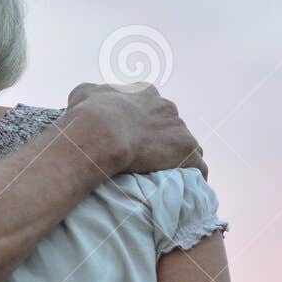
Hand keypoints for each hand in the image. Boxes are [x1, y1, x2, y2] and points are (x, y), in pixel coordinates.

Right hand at [66, 83, 206, 177]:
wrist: (101, 132)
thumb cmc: (89, 114)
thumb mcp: (83, 94)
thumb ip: (92, 93)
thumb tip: (88, 99)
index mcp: (145, 92)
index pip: (152, 106)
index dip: (144, 122)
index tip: (134, 137)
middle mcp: (166, 106)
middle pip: (170, 125)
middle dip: (162, 139)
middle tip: (146, 158)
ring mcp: (179, 128)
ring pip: (185, 145)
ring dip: (178, 158)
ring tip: (166, 176)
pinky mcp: (187, 150)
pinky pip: (198, 165)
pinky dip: (193, 175)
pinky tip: (185, 188)